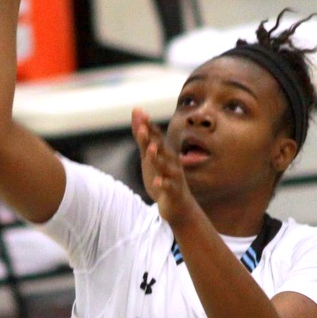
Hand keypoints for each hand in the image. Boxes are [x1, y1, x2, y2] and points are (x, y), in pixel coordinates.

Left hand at [132, 109, 198, 228]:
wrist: (178, 205)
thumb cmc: (163, 177)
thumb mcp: (150, 158)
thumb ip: (143, 139)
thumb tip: (137, 117)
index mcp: (165, 153)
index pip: (155, 136)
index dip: (147, 125)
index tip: (139, 112)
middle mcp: (170, 162)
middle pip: (161, 148)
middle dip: (152, 137)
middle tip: (144, 127)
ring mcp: (173, 176)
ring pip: (165, 166)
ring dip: (157, 158)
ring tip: (150, 150)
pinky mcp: (173, 191)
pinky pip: (169, 187)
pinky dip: (163, 184)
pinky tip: (157, 182)